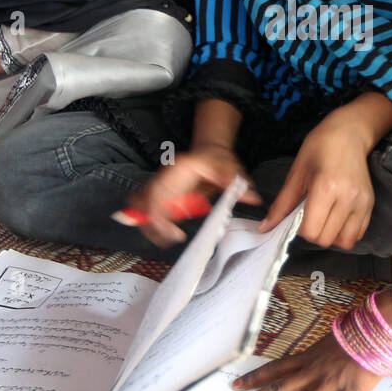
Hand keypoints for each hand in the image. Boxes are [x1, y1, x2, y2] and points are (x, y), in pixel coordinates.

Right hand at [128, 144, 260, 247]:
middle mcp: (164, 176)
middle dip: (150, 224)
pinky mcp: (159, 193)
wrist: (211, 152)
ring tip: (168, 238)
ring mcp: (159, 184)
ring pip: (139, 206)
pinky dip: (150, 222)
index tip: (174, 233)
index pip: (158, 193)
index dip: (160, 216)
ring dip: (148, 225)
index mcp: (179, 169)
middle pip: (142, 201)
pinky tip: (166, 232)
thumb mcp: (231, 171)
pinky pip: (144, 208)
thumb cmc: (218, 160)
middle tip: (169, 239)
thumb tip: (252, 197)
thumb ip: (239, 185)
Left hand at [220, 335, 380, 390]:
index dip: (252, 378)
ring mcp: (328, 385)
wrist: (381, 331)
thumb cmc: (358, 334)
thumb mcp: (330, 340)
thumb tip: (311, 359)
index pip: (273, 369)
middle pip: (275, 390)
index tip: (235, 386)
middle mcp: (312, 372)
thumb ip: (319, 354)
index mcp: (307, 358)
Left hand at [259, 112, 374, 247]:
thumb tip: (264, 228)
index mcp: (326, 188)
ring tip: (325, 218)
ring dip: (332, 236)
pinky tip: (337, 217)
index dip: (300, 229)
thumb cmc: (319, 147)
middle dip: (314, 233)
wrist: (349, 133)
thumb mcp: (296, 173)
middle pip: (326, 239)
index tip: (299, 215)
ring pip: (345, 241)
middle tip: (310, 215)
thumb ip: (282, 204)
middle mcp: (347, 198)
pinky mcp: (370, 204)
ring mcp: (362, 202)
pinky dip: (346, 232)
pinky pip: (358, 234)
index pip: (311, 231)